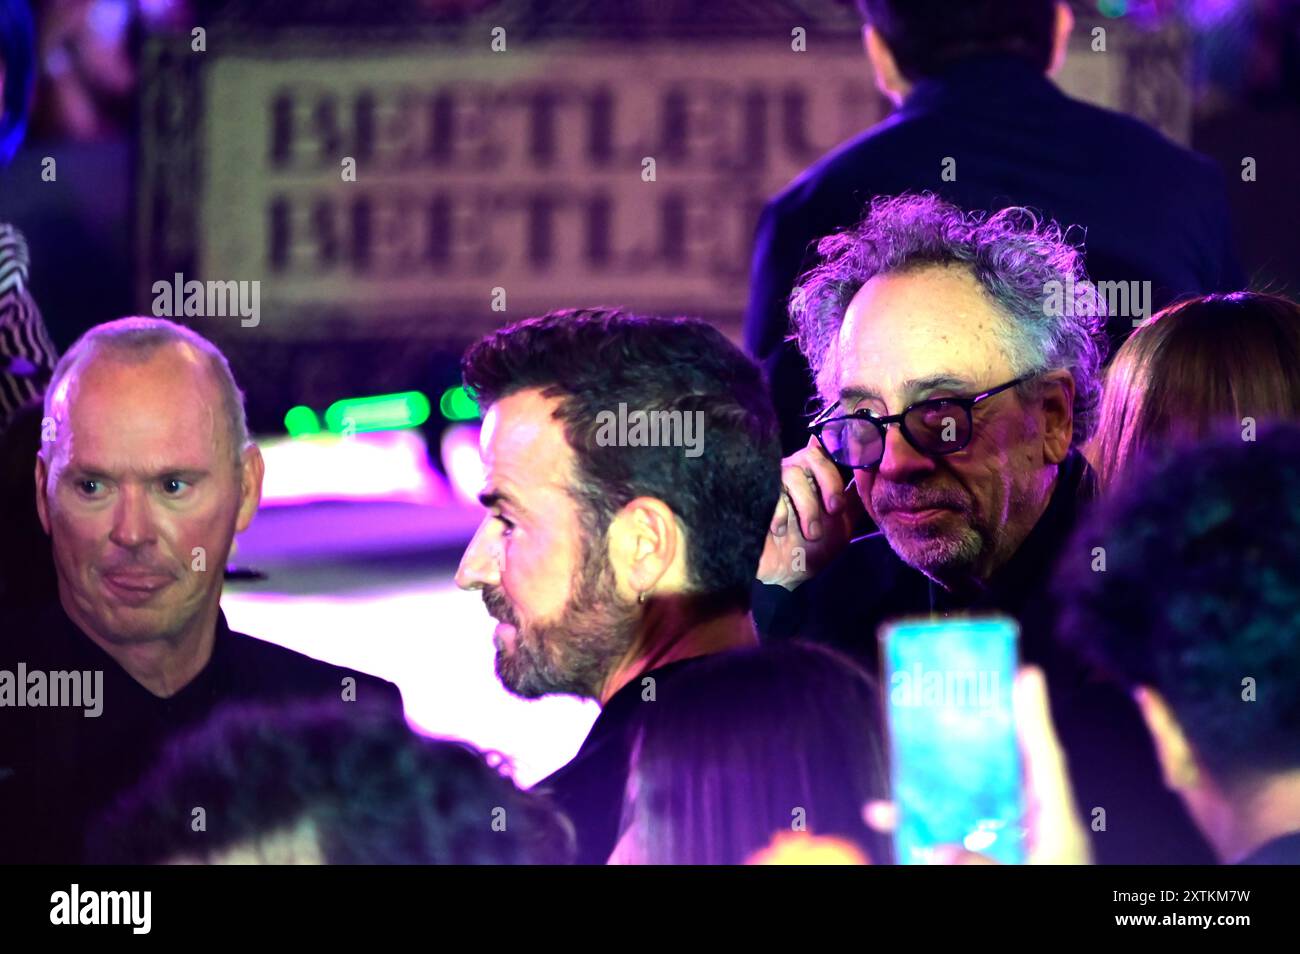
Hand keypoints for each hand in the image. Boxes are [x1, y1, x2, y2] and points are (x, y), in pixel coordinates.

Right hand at [757, 436, 863, 589]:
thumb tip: (868, 475)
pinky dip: (780, 513)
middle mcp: (794, 472)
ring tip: (811, 533)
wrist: (783, 574)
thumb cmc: (812, 548)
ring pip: (792, 474)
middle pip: (812, 455)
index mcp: (816, 477)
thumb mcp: (842, 525)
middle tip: (835, 510)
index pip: (830, 451)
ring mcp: (772, 482)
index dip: (841, 459)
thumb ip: (853, 501)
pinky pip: (769, 492)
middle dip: (829, 483)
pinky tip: (780, 530)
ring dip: (808, 507)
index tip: (849, 488)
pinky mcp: (754, 494)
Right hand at [864, 666, 1092, 864]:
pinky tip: (886, 816)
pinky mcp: (985, 860)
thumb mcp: (1027, 879)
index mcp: (1054, 825)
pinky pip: (949, 838)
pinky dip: (919, 827)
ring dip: (931, 785)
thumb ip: (983, 864)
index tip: (1024, 673)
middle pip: (999, 771)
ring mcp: (1008, 847)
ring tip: (898, 765)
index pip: (1044, 759)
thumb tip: (937, 847)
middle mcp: (1030, 830)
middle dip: (971, 741)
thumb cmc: (1053, 902)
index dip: (1033, 715)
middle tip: (948, 703)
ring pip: (967, 804)